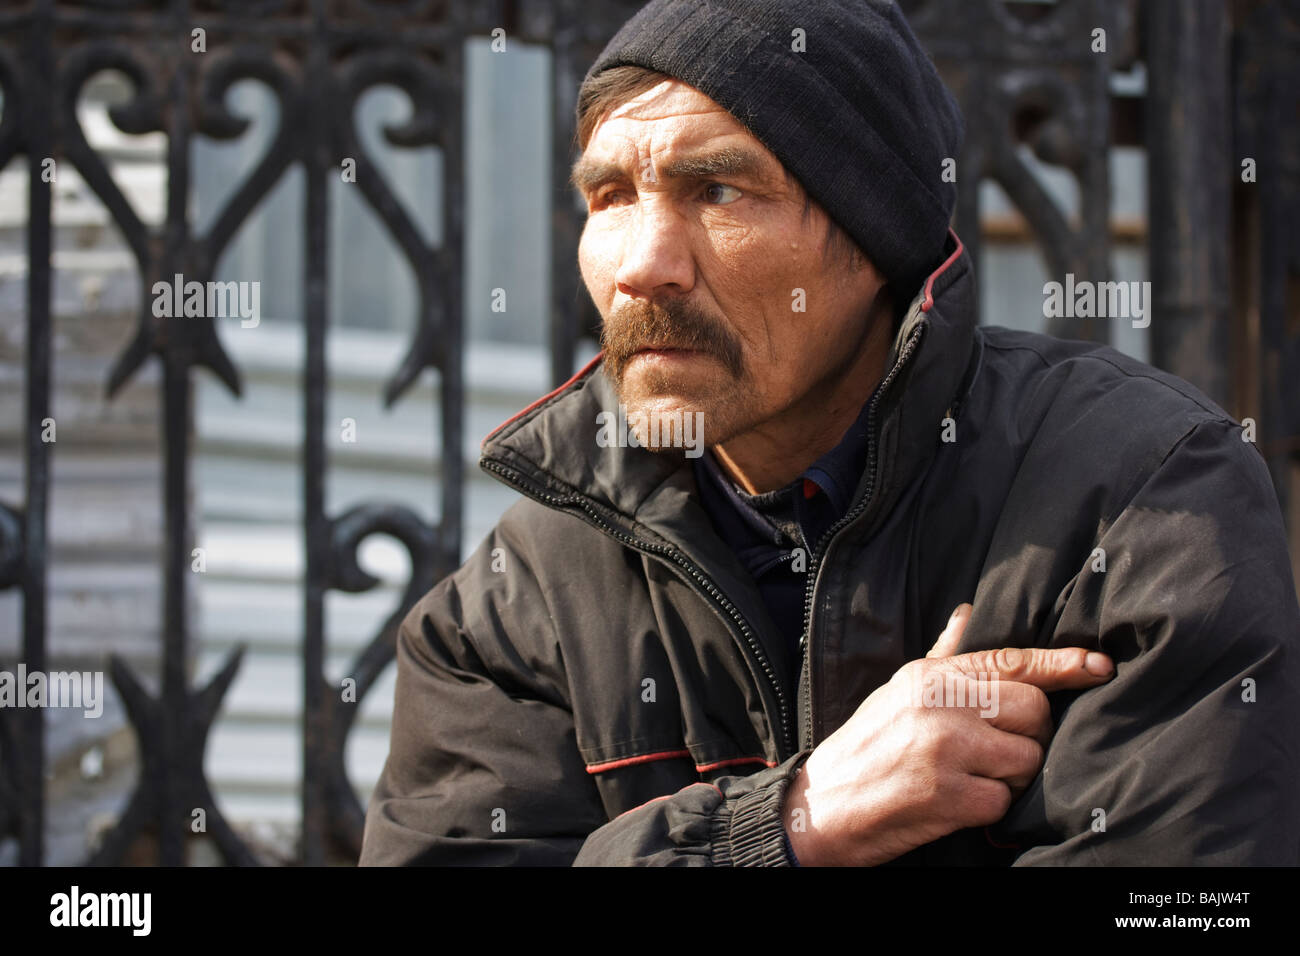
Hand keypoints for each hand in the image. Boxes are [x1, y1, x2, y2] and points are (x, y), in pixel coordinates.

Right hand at [782, 603, 1113, 865]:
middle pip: (1034, 711)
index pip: (1010, 661)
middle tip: (999, 750)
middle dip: (1029, 736)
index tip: (1098, 665)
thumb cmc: (867, 746)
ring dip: (1010, 777)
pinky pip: (1004, 801)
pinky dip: (989, 808)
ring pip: (1027, 759)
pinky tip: (958, 803)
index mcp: (930, 676)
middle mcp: (939, 705)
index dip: (1062, 664)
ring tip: (972, 777)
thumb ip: (944, 655)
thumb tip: (969, 613)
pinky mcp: (949, 797)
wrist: (822, 806)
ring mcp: (945, 750)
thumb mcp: (900, 689)